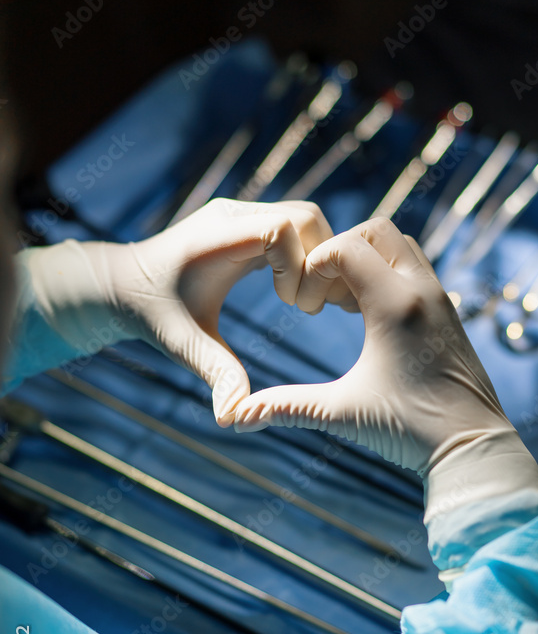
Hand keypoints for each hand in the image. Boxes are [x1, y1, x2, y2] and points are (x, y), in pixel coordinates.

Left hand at [20, 199, 337, 421]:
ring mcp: (242, 215)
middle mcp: (233, 217)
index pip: (283, 229)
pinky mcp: (248, 222)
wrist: (122, 285)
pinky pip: (295, 226)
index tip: (288, 304)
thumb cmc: (151, 314)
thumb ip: (216, 374)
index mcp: (217, 239)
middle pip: (307, 217)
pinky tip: (293, 293)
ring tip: (300, 302)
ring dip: (316, 259)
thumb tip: (233, 418)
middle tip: (304, 308)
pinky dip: (306, 255)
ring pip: (306, 218)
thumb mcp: (183, 345)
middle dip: (319, 263)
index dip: (298, 267)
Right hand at [233, 219, 537, 557]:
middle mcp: (422, 290)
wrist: (472, 448)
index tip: (305, 307)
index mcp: (395, 305)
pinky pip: (415, 267)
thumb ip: (285, 407)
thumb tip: (233, 419)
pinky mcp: (448, 310)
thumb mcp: (341, 414)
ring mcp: (440, 297)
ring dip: (366, 259)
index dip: (313, 267)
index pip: (344, 248)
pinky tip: (368, 317)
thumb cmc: (409, 431)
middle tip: (324, 296)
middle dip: (340, 251)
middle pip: (376, 230)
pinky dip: (388, 273)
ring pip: (400, 244)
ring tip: (344, 305)